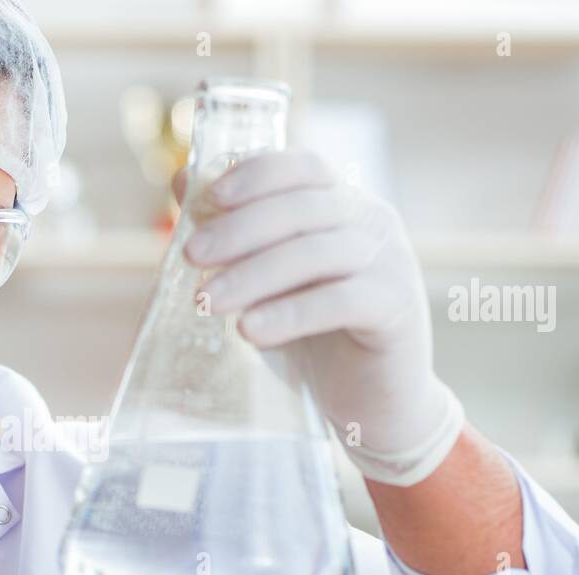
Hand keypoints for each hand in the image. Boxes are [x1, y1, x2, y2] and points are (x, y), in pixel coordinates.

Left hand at [175, 149, 462, 484]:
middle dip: (240, 229)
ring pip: (317, 254)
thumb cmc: (316, 337)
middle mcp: (373, 225)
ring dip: (253, 275)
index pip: (305, 169)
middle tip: (192, 255)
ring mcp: (391, 264)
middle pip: (304, 208)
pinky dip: (289, 314)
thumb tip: (182, 182)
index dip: (259, 174)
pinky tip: (250, 331)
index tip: (212, 196)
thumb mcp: (271, 282)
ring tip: (206, 301)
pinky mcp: (396, 310)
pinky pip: (340, 301)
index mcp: (345, 207)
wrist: (374, 402)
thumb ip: (237, 235)